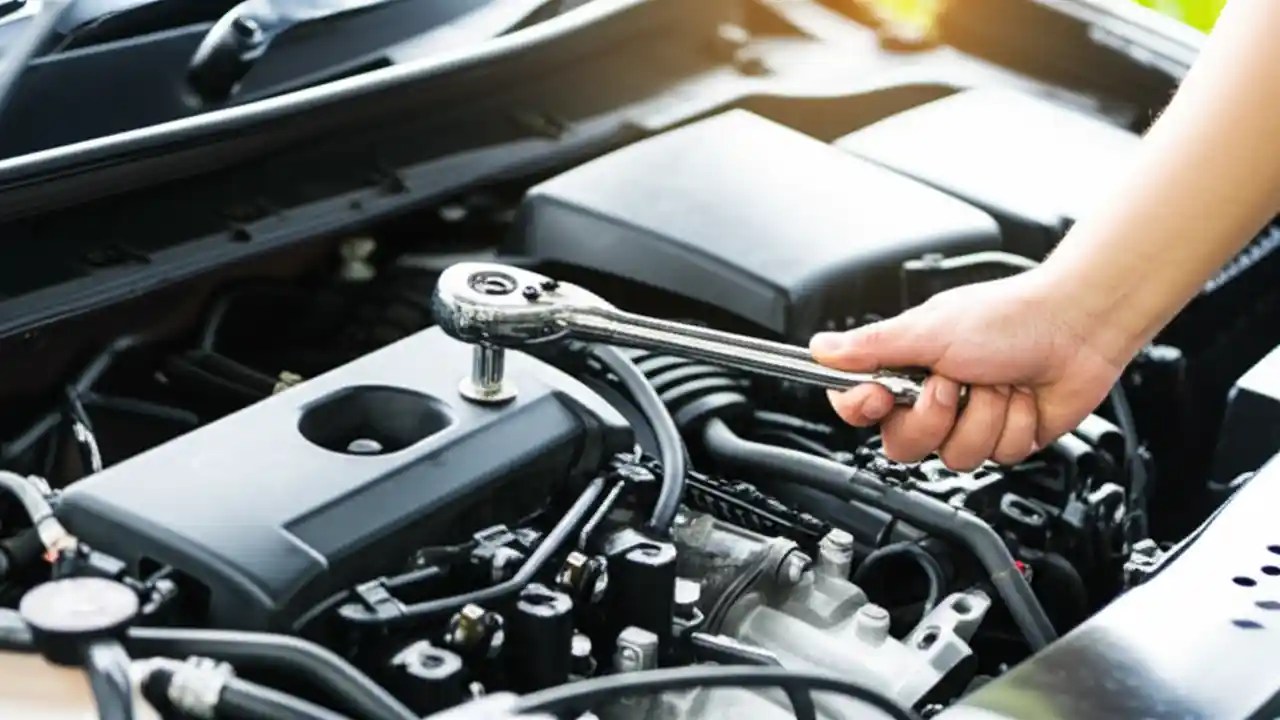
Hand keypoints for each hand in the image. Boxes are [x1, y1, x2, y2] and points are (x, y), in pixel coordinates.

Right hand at [809, 270, 1130, 469]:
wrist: (1077, 327)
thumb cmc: (1009, 317)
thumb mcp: (928, 330)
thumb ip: (871, 347)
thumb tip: (820, 349)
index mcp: (906, 368)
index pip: (858, 407)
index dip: (864, 410)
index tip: (879, 396)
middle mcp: (933, 398)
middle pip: (904, 444)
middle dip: (937, 415)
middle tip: (954, 382)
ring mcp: (970, 421)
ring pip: (956, 456)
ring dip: (984, 416)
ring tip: (999, 382)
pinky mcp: (1005, 438)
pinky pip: (997, 456)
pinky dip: (1015, 424)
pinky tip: (1024, 397)